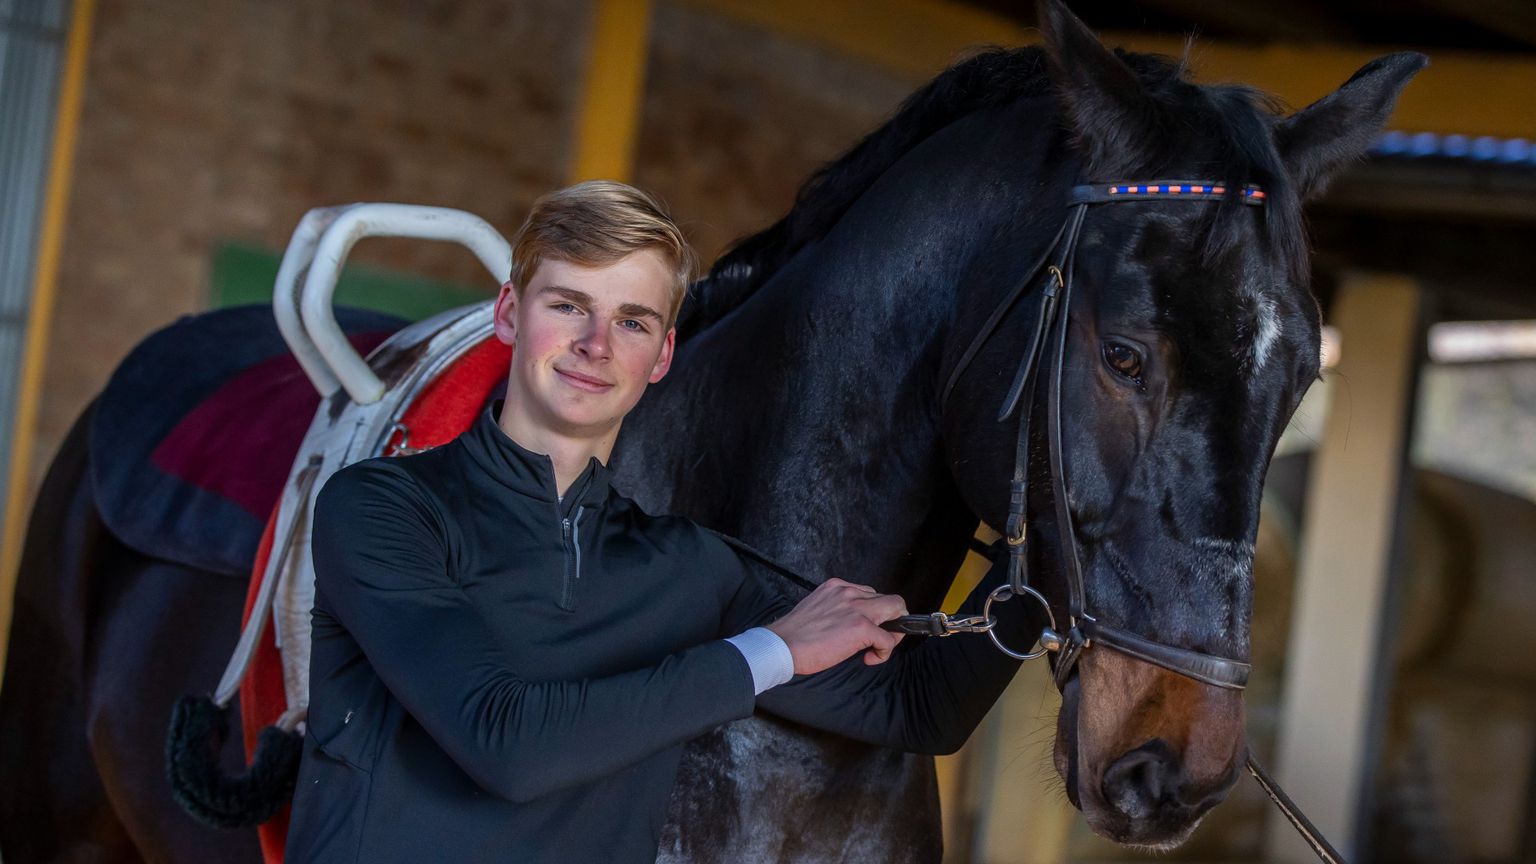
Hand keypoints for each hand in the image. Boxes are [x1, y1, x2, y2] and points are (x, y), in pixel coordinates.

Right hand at [766, 578, 907, 674]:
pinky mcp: (862, 627)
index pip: (870, 593)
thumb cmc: (795, 634)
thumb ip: (837, 609)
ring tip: (877, 646)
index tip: (870, 626)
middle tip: (882, 637)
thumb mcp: (817, 608)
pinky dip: (884, 652)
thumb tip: (851, 623)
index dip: (875, 612)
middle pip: (889, 599)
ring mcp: (857, 608)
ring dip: (891, 632)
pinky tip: (870, 658)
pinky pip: (888, 639)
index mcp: (837, 587)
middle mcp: (849, 592)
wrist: (782, 645)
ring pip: (896, 609)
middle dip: (892, 619)